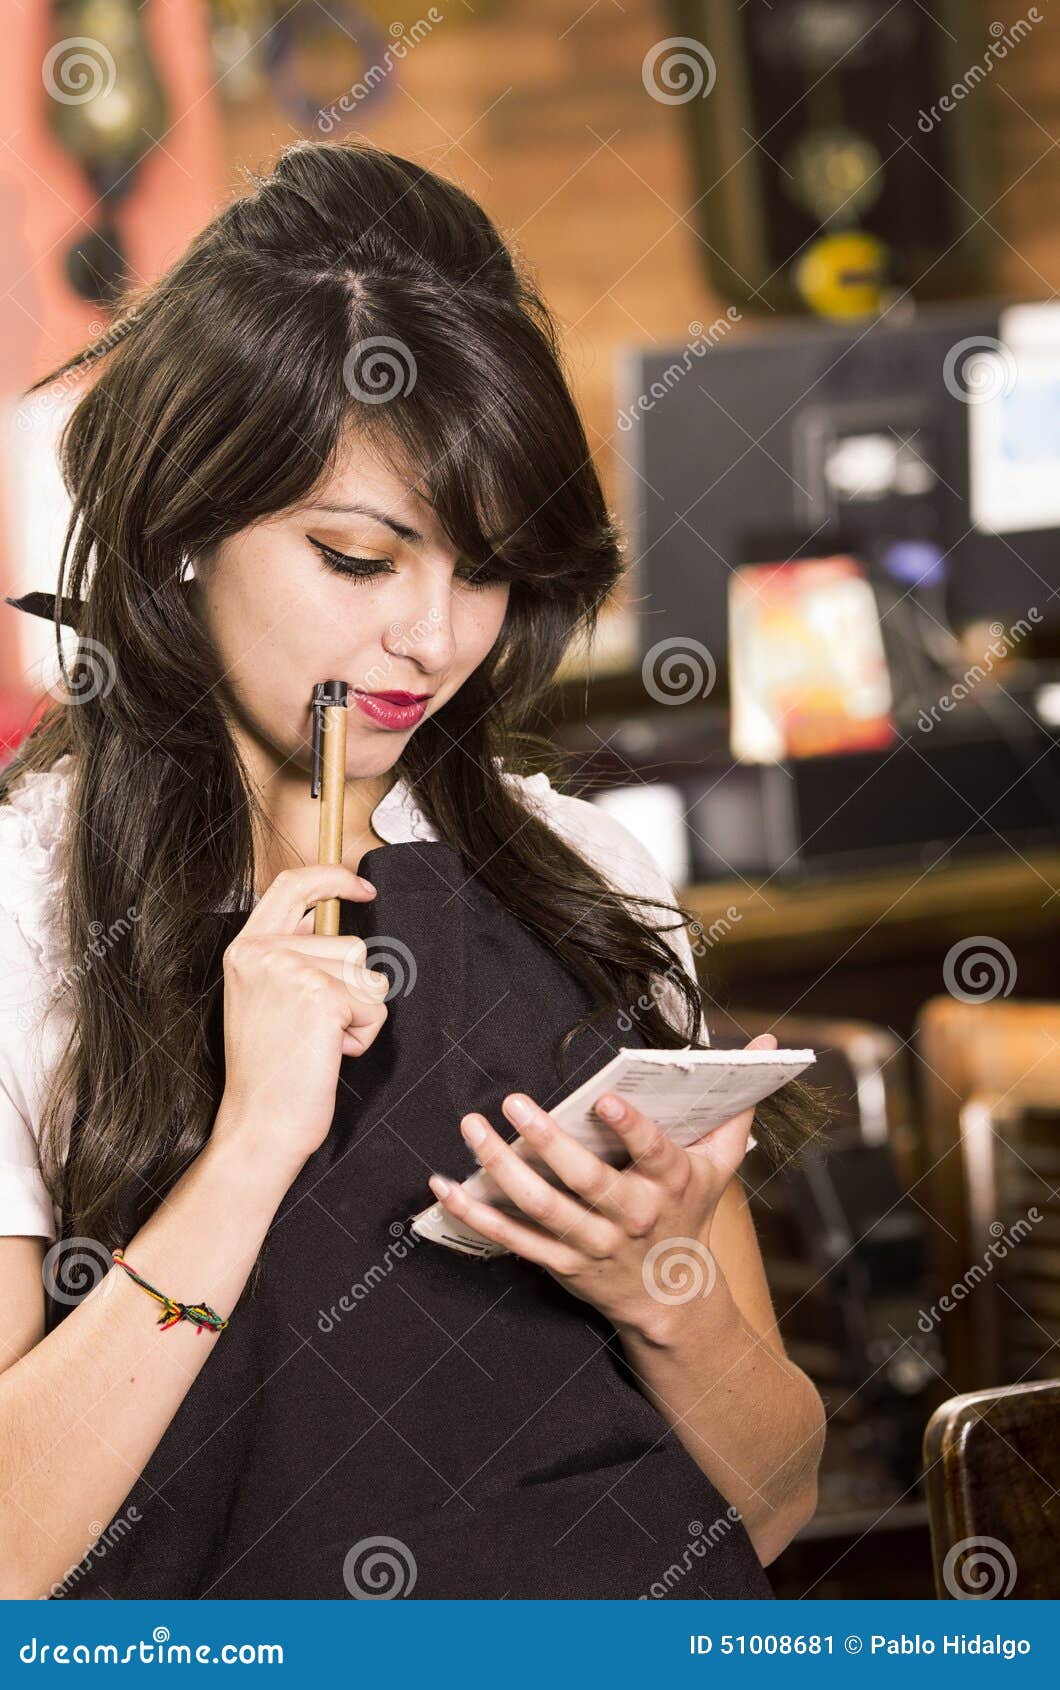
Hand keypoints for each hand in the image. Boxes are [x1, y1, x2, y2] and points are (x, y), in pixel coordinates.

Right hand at [213, 864, 389, 1181]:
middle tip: (312, 1031)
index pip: (292, 886)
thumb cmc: (268, 1074)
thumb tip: (316, 914)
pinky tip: (330, 1054)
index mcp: (245, 949)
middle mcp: (263, 953)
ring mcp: (292, 971)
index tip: (363, 887)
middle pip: (349, 943)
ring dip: (358, 1014)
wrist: (260, 1125)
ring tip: (319, 1042)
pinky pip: (373, 1005)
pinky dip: (363, 1035)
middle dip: (350, 991)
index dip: (332, 878)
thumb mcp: (263, 999)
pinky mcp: (322, 996)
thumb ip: (287, 954)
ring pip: (367, 974)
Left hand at [427, 1034, 777, 1340]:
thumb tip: (771, 1045)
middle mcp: (632, 1216)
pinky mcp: (563, 1265)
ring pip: (543, 1209)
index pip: (654, 1153)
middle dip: (549, 1143)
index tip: (609, 1101)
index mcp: (670, 1182)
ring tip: (472, 1129)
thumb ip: (736, 1104)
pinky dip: (477, 1215)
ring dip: (502, 1170)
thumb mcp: (721, 1162)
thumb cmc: (690, 1213)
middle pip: (587, 1182)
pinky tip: (445, 1187)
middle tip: (514, 1103)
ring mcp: (594, 1245)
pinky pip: (514, 1241)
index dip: (633, 1129)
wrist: (674, 1298)